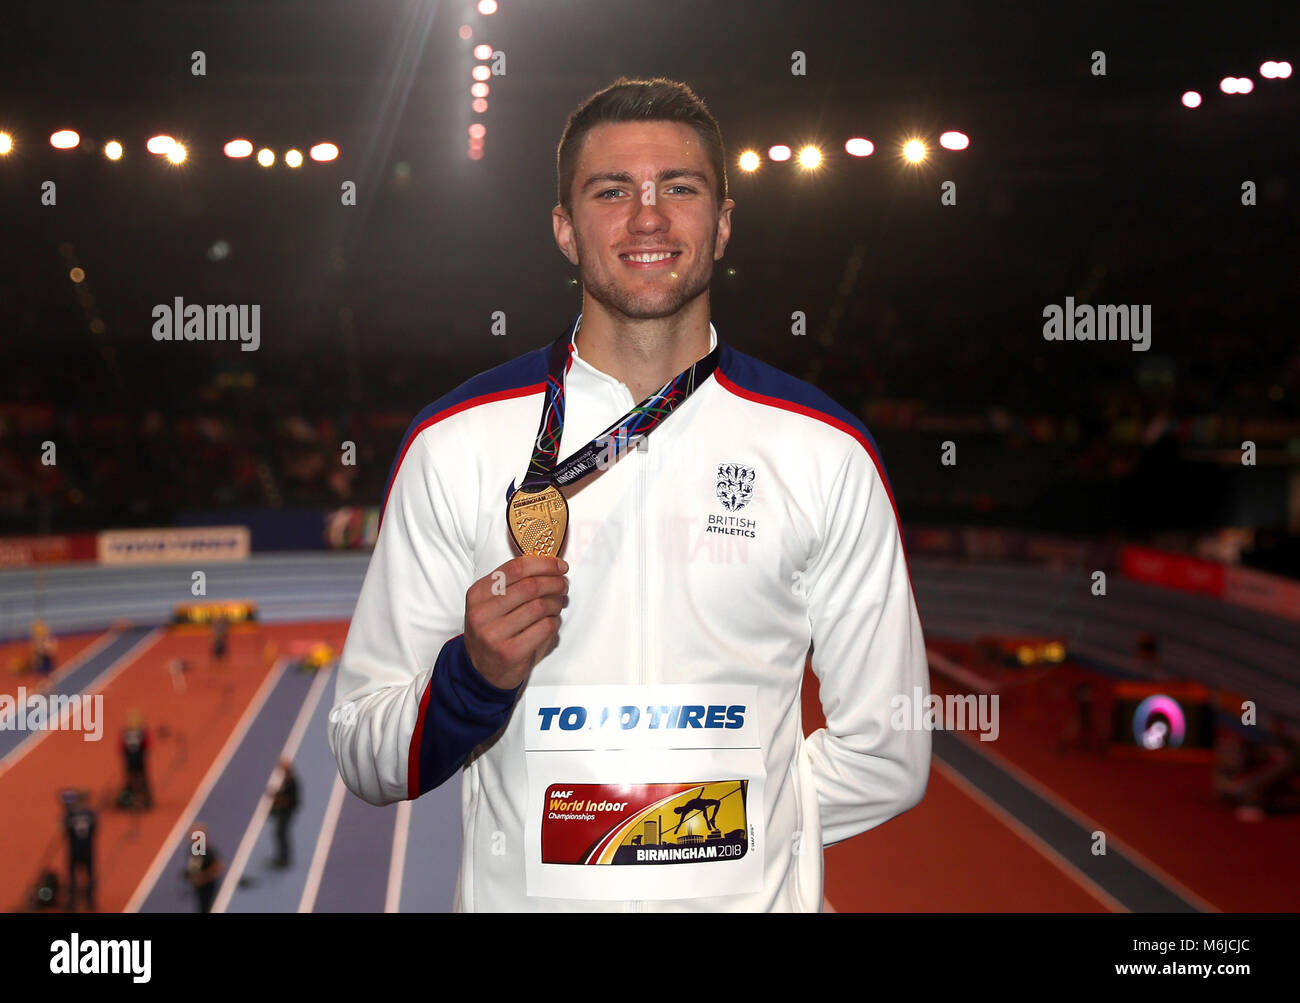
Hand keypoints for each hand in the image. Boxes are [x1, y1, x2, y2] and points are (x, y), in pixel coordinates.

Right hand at [463, 556, 567, 689]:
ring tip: (558, 604)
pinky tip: (551, 622)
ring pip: (539, 607)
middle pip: (530, 586)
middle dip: (554, 583)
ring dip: (556, 603)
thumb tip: (549, 566)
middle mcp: (482, 612)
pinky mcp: (509, 652)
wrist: (481, 671)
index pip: (515, 568)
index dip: (543, 564)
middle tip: (562, 585)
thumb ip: (513, 584)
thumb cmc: (493, 631)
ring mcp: (494, 634)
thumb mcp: (491, 603)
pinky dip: (554, 622)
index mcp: (478, 594)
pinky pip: (544, 628)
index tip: (559, 566)